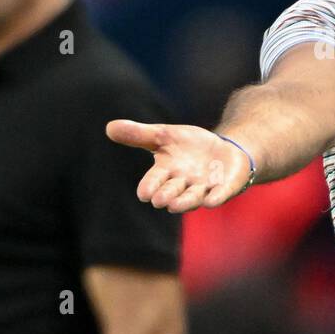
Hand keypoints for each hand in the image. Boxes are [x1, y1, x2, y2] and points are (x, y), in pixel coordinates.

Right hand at [106, 120, 252, 212]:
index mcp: (167, 171)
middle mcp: (184, 183)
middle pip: (173, 191)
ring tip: (175, 206)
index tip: (143, 193)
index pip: (155, 180)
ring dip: (185, 201)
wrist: (223, 150)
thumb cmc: (189, 147)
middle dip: (167, 195)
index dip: (150, 186)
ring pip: (193, 197)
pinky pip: (220, 194)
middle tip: (159, 200)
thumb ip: (140, 134)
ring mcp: (205, 186)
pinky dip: (216, 197)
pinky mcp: (225, 187)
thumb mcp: (165, 135)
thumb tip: (109, 127)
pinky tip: (211, 201)